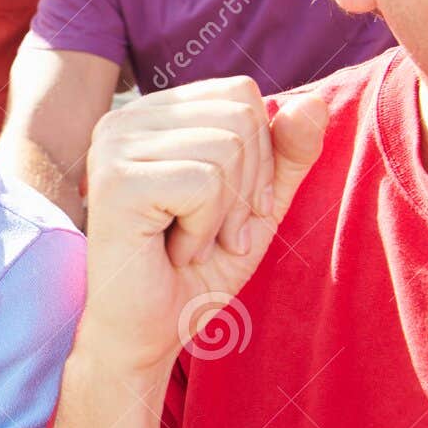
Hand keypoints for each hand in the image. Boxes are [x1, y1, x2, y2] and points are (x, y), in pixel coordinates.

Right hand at [77, 77, 328, 384]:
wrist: (145, 333)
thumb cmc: (193, 272)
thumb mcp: (257, 207)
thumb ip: (287, 155)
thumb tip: (315, 102)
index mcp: (151, 116)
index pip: (239, 94)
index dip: (261, 155)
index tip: (236, 211)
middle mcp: (123, 120)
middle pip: (239, 117)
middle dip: (249, 187)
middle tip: (218, 234)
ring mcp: (113, 147)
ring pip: (226, 148)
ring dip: (226, 214)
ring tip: (194, 244)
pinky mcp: (116, 181)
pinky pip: (204, 183)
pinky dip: (205, 229)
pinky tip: (176, 252)